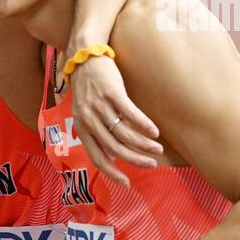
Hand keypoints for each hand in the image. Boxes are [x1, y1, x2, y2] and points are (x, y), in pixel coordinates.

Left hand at [69, 54, 163, 184]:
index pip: (97, 157)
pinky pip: (129, 113)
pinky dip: (143, 124)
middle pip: (114, 148)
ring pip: (123, 133)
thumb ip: (95, 132)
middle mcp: (89, 119)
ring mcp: (99, 106)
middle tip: (151, 164)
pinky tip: (154, 131)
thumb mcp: (84, 112)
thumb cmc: (88, 86)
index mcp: (82, 127)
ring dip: (143, 144)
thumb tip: (112, 155)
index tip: (127, 183)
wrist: (84, 56)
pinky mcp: (111, 92)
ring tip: (157, 149)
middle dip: (134, 159)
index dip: (112, 172)